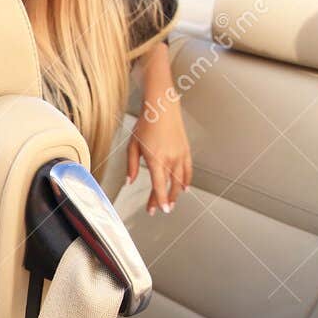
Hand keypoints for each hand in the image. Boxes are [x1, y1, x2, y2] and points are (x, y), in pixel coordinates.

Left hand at [127, 99, 191, 214]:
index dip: (159, 200)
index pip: (159, 185)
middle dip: (166, 200)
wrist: (162, 108)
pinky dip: (187, 180)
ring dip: (176, 193)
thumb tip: (129, 181)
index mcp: (156, 159)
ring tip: (172, 202)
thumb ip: (131, 166)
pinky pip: (188, 170)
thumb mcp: (132, 146)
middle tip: (161, 208)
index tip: (158, 210)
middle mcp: (170, 159)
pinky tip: (184, 187)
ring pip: (181, 180)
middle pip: (170, 186)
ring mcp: (180, 155)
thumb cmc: (146, 124)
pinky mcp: (186, 150)